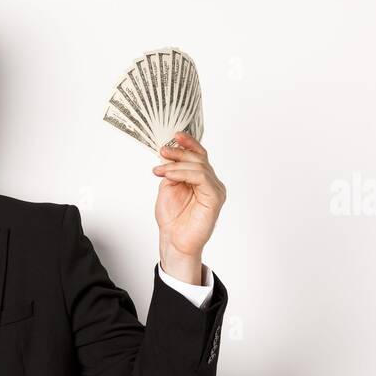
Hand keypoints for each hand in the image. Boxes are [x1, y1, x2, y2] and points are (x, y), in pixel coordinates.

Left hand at [152, 132, 225, 282]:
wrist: (174, 241)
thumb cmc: (172, 219)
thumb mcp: (168, 188)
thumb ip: (172, 171)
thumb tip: (170, 155)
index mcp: (201, 179)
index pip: (199, 155)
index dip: (189, 143)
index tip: (175, 135)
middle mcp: (211, 182)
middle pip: (199, 158)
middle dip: (179, 152)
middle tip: (163, 151)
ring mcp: (215, 189)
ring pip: (199, 167)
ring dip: (177, 165)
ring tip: (160, 169)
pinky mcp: (215, 198)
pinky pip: (202, 178)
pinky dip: (184, 174)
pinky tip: (170, 175)